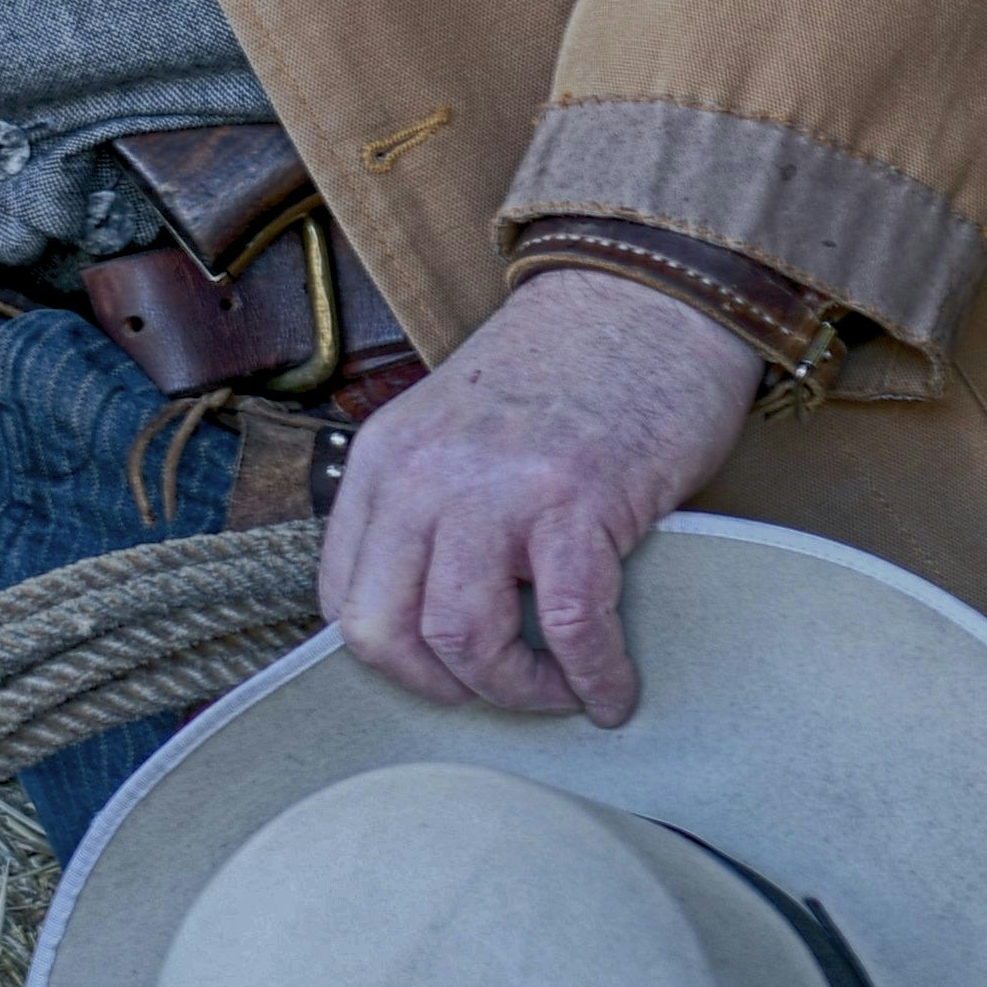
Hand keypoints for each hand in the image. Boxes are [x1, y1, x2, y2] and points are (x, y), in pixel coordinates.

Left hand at [320, 271, 769, 724]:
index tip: (446, 668)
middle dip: (440, 687)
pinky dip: (591, 676)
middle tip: (498, 691)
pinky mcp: (575, 501)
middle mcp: (420, 474)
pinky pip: (566, 626)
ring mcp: (494, 487)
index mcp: (383, 459)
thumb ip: (431, 507)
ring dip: (516, 690)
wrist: (646, 295)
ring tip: (561, 689)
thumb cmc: (569, 374)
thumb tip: (439, 620)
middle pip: (382, 631)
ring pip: (461, 639)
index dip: (393, 655)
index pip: (340, 596)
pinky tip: (612, 691)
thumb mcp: (457, 431)